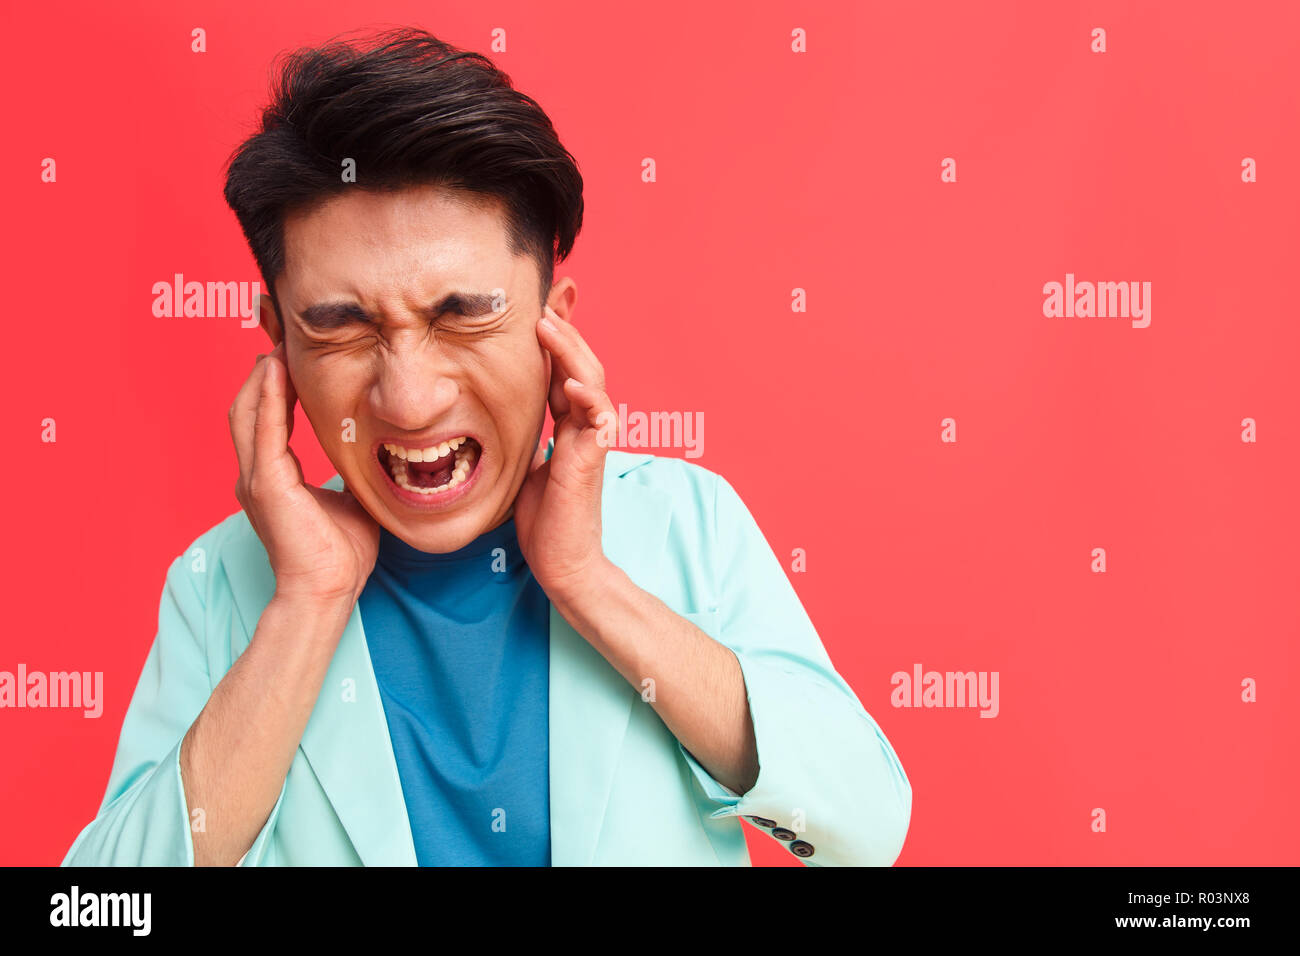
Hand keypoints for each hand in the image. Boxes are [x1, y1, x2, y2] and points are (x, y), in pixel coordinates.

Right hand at [230, 342, 379, 604]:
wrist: (328, 591)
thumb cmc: (340, 554)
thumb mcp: (348, 498)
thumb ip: (349, 471)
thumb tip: (374, 451)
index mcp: (273, 476)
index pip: (267, 415)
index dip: (273, 382)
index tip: (287, 351)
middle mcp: (257, 474)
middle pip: (248, 405)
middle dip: (261, 367)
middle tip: (276, 331)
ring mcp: (257, 480)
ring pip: (248, 412)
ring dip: (262, 375)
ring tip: (277, 341)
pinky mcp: (267, 487)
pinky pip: (263, 432)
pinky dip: (268, 398)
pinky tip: (275, 371)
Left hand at [514, 305, 617, 599]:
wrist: (562, 562)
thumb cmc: (543, 520)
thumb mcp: (522, 464)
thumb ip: (522, 434)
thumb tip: (492, 411)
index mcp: (567, 421)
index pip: (562, 365)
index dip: (557, 333)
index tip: (545, 300)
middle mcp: (583, 424)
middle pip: (581, 360)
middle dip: (567, 325)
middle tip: (553, 292)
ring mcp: (592, 439)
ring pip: (592, 380)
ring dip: (572, 351)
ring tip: (550, 325)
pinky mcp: (593, 460)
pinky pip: (600, 420)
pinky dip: (589, 398)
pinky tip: (574, 381)